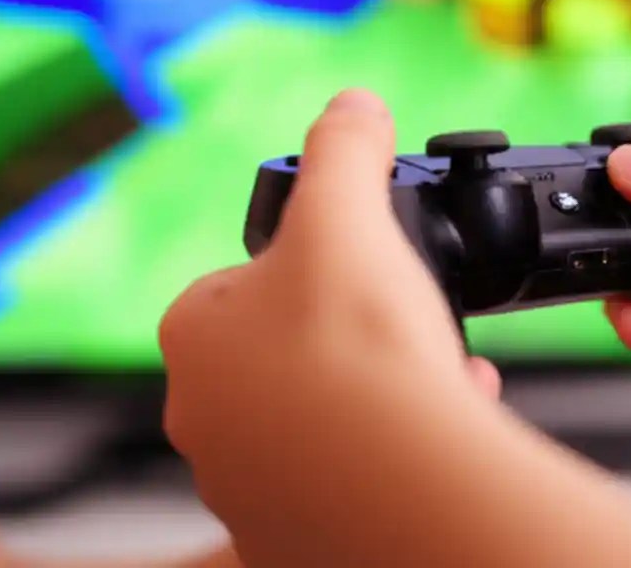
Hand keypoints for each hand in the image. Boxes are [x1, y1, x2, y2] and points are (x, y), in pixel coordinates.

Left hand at [159, 90, 500, 563]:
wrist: (400, 481)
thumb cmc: (360, 347)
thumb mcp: (349, 215)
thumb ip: (346, 150)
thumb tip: (354, 106)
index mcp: (196, 331)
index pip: (241, 283)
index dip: (309, 270)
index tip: (359, 273)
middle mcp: (203, 412)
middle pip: (285, 354)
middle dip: (352, 337)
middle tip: (404, 328)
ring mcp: (243, 481)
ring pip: (316, 420)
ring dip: (374, 395)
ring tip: (434, 380)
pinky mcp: (289, 533)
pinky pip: (340, 479)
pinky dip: (386, 453)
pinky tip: (434, 431)